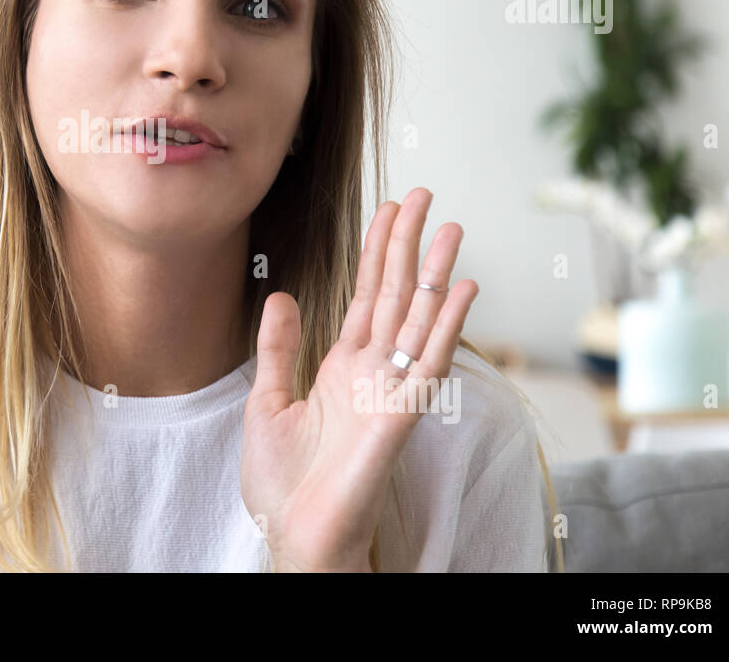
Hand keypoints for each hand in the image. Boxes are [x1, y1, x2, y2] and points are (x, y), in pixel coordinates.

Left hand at [240, 187, 477, 571]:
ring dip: (435, 271)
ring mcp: (391, 390)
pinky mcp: (401, 414)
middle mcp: (372, 371)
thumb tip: (280, 294)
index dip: (376, 251)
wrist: (294, 535)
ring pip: (419, 318)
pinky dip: (448, 324)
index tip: (388, 209)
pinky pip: (430, 362)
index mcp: (342, 366)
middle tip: (423, 193)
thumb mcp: (267, 401)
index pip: (365, 295)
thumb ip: (278, 348)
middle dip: (408, 244)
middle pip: (395, 293)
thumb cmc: (283, 483)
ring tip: (450, 226)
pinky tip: (461, 288)